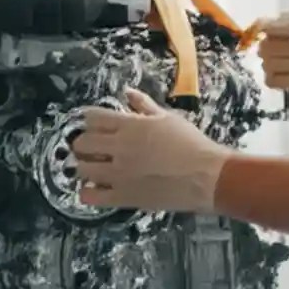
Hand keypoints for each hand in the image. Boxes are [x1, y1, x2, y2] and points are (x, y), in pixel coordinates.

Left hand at [71, 88, 230, 213]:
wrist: (206, 177)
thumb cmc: (191, 144)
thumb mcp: (168, 118)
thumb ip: (144, 105)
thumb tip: (128, 92)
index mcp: (129, 125)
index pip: (93, 117)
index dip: (89, 120)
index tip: (92, 124)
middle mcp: (119, 148)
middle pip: (82, 143)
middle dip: (82, 144)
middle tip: (90, 148)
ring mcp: (119, 174)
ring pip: (82, 169)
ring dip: (84, 167)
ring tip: (93, 168)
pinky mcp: (123, 196)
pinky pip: (91, 196)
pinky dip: (87, 193)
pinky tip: (94, 189)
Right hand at [258, 12, 288, 104]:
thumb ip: (283, 23)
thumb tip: (259, 26)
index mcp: (281, 31)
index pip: (263, 30)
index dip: (279, 35)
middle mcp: (274, 47)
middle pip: (264, 48)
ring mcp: (274, 66)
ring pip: (268, 65)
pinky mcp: (278, 84)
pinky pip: (271, 80)